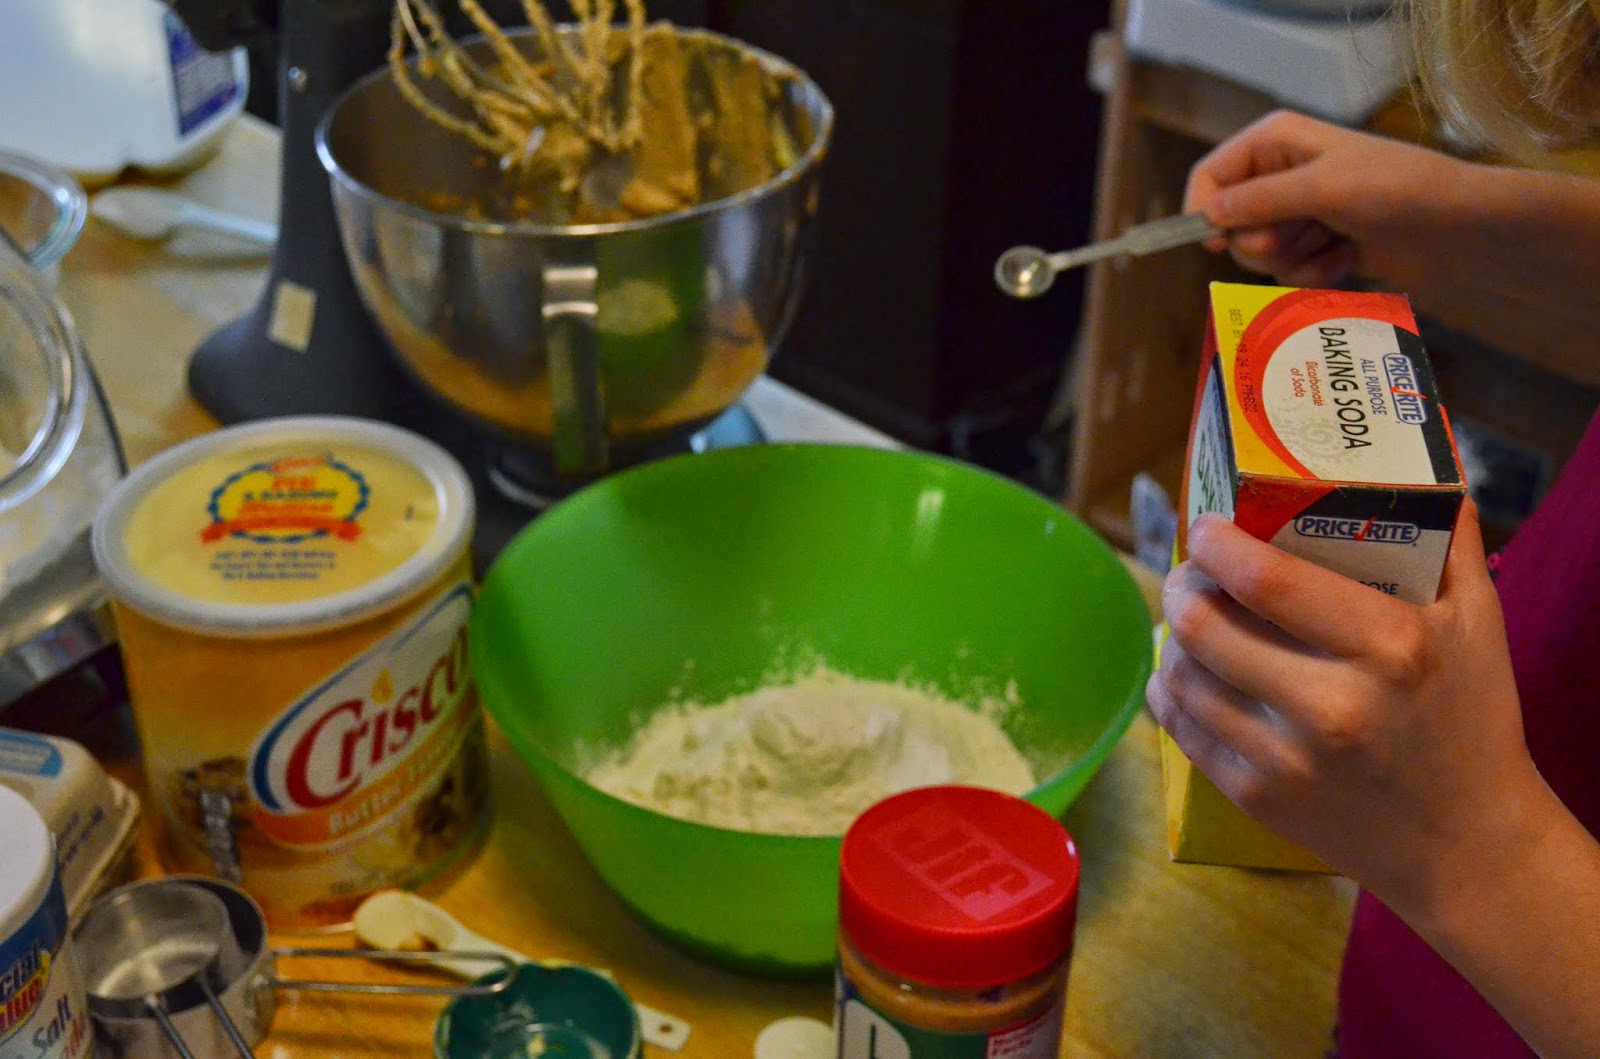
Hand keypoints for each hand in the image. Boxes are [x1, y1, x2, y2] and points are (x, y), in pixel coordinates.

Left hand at [1146, 502, 1548, 914]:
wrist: (1467, 845)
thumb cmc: (1471, 720)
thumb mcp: (1479, 621)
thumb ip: (1448, 539)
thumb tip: (1413, 468)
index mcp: (1389, 647)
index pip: (1264, 578)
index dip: (1214, 542)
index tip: (1205, 526)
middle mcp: (1332, 705)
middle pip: (1203, 626)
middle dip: (1182, 585)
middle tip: (1190, 573)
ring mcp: (1285, 758)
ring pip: (1180, 676)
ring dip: (1171, 637)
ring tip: (1188, 618)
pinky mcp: (1255, 797)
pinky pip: (1181, 729)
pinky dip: (1169, 691)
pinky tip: (1184, 672)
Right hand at [1183, 110, 1468, 289]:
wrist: (1459, 230)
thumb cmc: (1396, 191)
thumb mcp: (1322, 188)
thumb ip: (1259, 201)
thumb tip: (1207, 216)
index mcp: (1276, 141)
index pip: (1210, 175)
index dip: (1204, 210)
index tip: (1213, 243)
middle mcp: (1282, 174)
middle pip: (1230, 223)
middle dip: (1263, 241)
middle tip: (1303, 234)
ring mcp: (1300, 212)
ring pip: (1258, 254)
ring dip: (1294, 259)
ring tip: (1335, 244)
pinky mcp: (1318, 245)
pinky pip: (1287, 272)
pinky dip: (1315, 272)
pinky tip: (1347, 260)